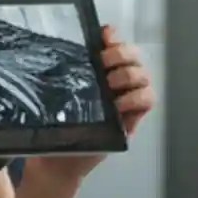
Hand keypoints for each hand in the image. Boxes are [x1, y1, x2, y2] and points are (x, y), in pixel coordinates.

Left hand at [25, 26, 155, 183]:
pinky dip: (136, 97)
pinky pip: (148, 100)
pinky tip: (118, 104)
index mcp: (97, 71)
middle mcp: (114, 83)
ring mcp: (125, 100)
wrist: (56, 162)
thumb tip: (48, 49)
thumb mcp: (54, 95)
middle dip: (122, 53)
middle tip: (104, 62)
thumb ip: (59, 74)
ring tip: (110, 84)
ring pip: (144, 75)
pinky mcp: (131, 120)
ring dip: (129, 75)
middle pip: (134, 56)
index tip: (104, 35)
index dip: (113, 36)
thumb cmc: (56, 127)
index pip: (115, 43)